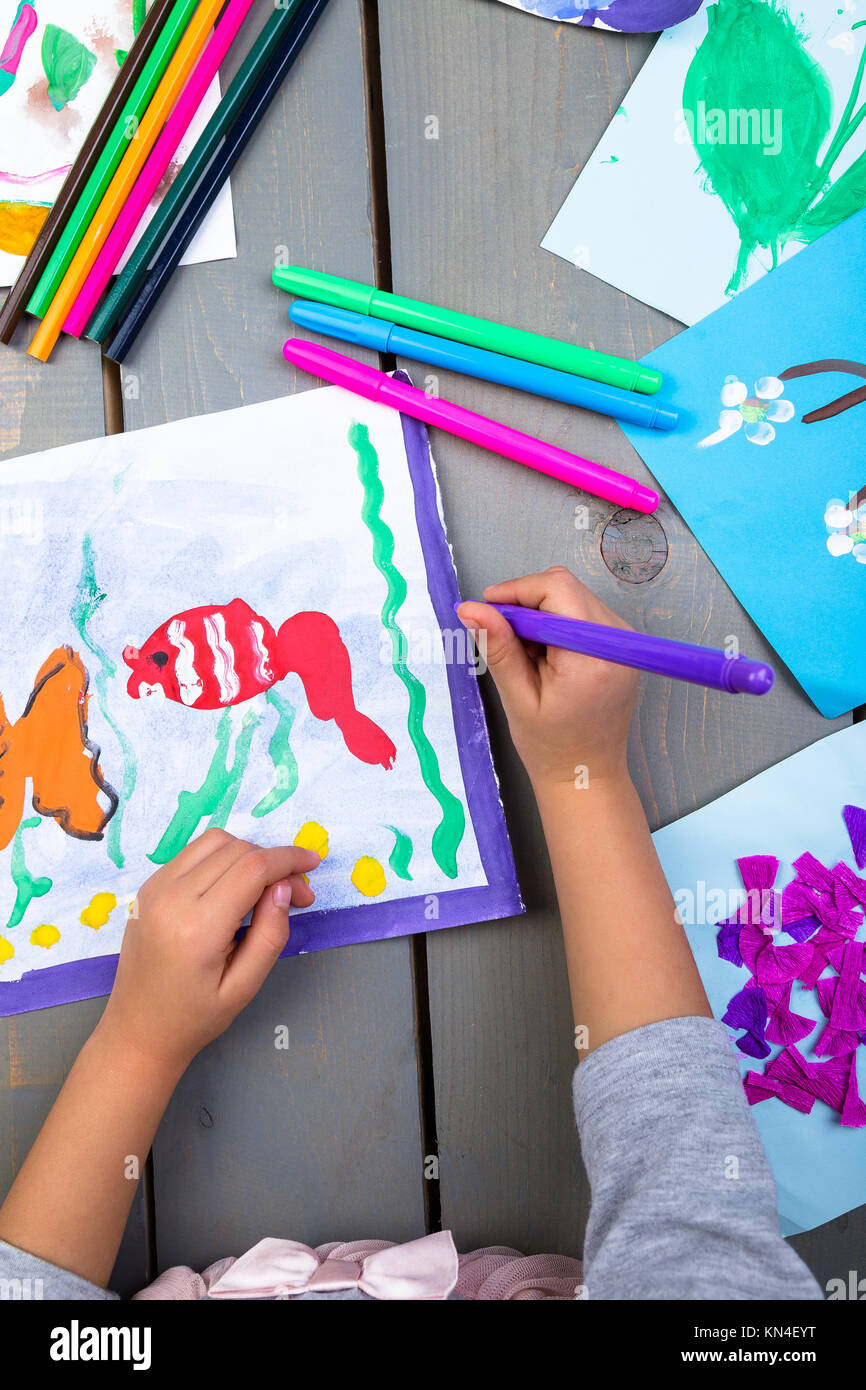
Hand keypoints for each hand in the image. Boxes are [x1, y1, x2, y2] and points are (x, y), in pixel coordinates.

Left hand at [98, 829, 321, 1072]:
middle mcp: (172, 898)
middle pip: (238, 850)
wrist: (139, 1029)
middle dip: (275, 862)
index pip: (253, 868)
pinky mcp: (149, 887)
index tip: (313, 864)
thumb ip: (270, 935)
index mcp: (198, 927)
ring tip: (263, 888)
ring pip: (216, 841)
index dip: (289, 860)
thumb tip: (283, 887)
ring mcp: (155, 888)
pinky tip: (233, 888)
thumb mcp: (244, 987)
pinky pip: (194, 853)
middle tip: (294, 895)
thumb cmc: (194, 1017)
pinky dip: (222, 859)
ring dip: (248, 855)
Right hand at [457, 567, 637, 792]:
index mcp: (593, 656)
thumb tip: (471, 608)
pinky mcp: (621, 646)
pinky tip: (544, 657)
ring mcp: (624, 643)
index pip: (556, 589)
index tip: (486, 608)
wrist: (587, 775)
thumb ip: (498, 648)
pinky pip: (582, 614)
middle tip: (501, 636)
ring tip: (525, 655)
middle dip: (526, 603)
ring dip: (540, 615)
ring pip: (572, 597)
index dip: (516, 591)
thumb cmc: (551, 747)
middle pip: (565, 588)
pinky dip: (556, 625)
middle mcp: (618, 642)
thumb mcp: (517, 698)